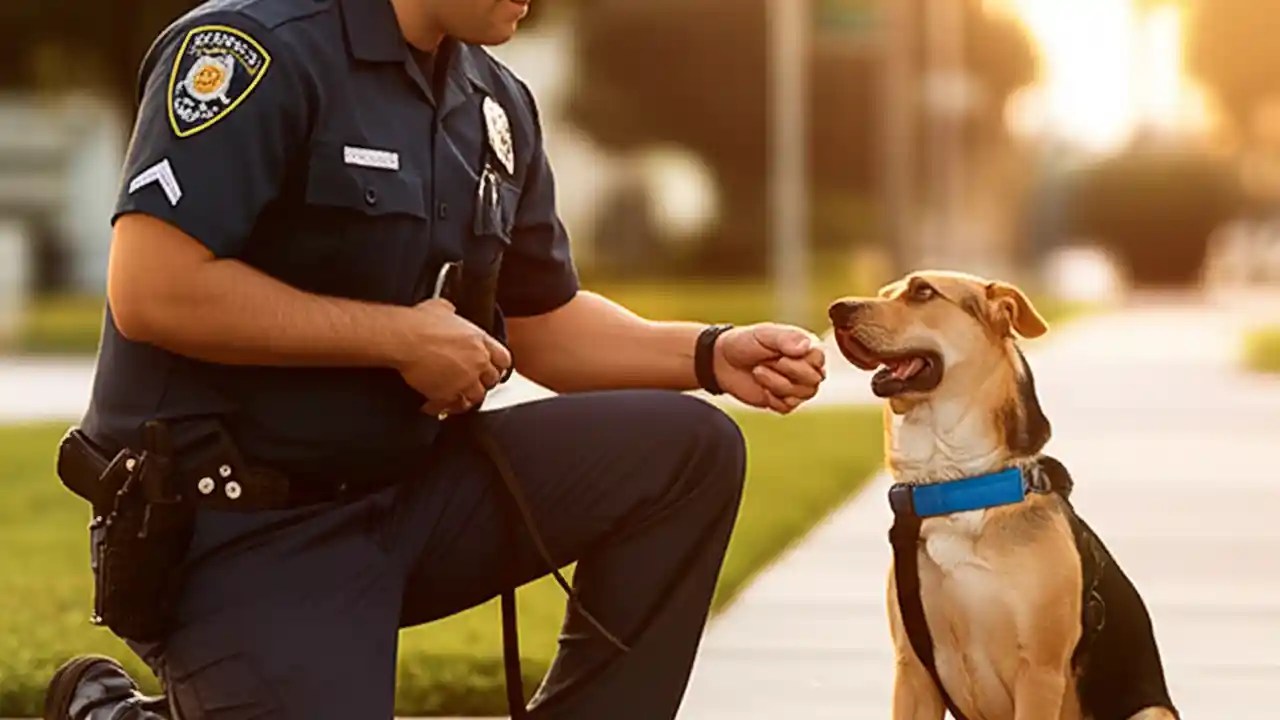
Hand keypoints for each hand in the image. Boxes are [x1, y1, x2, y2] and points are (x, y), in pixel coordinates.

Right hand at [395, 298, 512, 416]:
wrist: (405, 339)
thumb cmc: (420, 323)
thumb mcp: (440, 308)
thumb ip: (450, 311)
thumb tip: (448, 309)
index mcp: (479, 341)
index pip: (503, 358)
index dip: (499, 365)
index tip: (494, 369)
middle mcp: (477, 362)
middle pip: (491, 380)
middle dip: (483, 383)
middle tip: (473, 384)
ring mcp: (464, 380)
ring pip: (475, 397)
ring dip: (466, 398)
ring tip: (456, 398)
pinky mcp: (448, 394)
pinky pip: (450, 407)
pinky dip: (442, 408)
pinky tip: (433, 405)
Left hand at [712, 323, 825, 413]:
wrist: (721, 362)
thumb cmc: (744, 343)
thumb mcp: (763, 334)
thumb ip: (786, 338)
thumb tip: (806, 347)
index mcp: (804, 347)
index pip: (820, 359)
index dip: (799, 361)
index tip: (779, 355)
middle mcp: (804, 366)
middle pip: (814, 380)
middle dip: (786, 373)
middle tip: (766, 363)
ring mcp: (795, 385)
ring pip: (801, 395)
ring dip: (776, 384)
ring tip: (758, 372)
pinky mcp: (784, 401)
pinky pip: (788, 407)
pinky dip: (772, 398)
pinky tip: (761, 387)